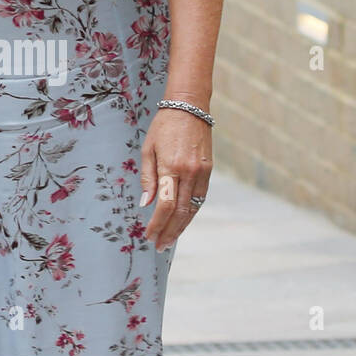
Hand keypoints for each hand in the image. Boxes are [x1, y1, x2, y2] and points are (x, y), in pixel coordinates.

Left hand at [140, 108, 211, 250]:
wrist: (189, 108)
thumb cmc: (163, 127)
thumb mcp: (148, 149)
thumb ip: (148, 178)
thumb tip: (146, 204)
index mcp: (171, 167)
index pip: (165, 205)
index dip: (157, 223)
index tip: (148, 235)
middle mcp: (189, 173)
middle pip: (180, 212)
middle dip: (169, 232)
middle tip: (159, 246)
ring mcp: (202, 174)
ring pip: (193, 209)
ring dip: (181, 227)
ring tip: (169, 240)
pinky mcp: (209, 172)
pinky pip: (200, 199)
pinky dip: (191, 213)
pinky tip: (182, 222)